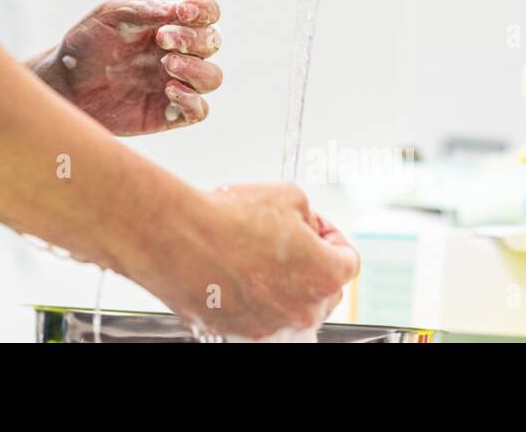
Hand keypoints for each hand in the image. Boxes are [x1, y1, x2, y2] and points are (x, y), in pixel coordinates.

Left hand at [31, 0, 222, 135]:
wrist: (64, 85)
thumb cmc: (84, 45)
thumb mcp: (108, 14)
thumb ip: (142, 8)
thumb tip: (175, 10)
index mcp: (167, 25)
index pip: (206, 13)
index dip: (204, 10)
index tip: (182, 12)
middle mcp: (177, 53)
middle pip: (212, 42)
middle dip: (194, 39)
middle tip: (162, 39)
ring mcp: (174, 84)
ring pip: (212, 77)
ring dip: (197, 68)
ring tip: (166, 64)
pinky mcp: (168, 114)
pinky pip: (199, 111)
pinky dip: (193, 100)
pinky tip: (169, 91)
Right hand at [141, 183, 359, 340]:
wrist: (177, 238)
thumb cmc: (228, 219)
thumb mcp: (287, 195)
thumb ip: (308, 214)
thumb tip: (304, 224)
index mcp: (324, 276)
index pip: (348, 259)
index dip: (330, 235)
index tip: (314, 226)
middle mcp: (302, 311)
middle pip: (321, 288)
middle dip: (308, 261)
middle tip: (282, 237)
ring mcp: (269, 326)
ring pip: (286, 304)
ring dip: (277, 281)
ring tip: (249, 251)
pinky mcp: (237, 331)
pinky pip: (254, 313)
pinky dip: (247, 295)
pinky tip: (229, 269)